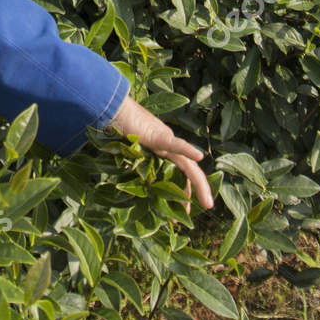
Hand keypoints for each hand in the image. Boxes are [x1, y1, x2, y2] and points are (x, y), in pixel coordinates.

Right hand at [108, 94, 214, 210]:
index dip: (183, 192)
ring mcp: (165, 140)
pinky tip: (198, 155)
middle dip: (198, 191)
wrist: (112, 108)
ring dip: (199, 184)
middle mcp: (169, 145)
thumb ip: (134, 164)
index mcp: (163, 149)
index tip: (184, 211)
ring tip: (206, 201)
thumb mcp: (127, 151)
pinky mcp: (158, 136)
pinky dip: (187, 150)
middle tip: (206, 206)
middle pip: (189, 171)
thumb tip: (128, 185)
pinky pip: (175, 145)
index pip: (179, 173)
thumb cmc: (116, 128)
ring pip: (188, 165)